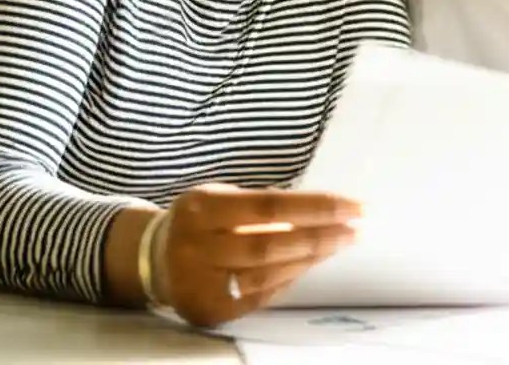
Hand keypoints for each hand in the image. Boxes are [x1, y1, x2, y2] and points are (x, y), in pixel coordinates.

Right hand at [152, 184, 361, 326]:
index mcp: (202, 209)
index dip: (316, 207)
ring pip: (269, 275)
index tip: (353, 206)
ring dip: (312, 258)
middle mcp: (197, 248)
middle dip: (321, 236)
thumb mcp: (218, 197)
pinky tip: (310, 263)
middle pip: (272, 245)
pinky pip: (261, 296)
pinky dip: (290, 278)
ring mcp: (201, 285)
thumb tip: (322, 211)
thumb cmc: (198, 220)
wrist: (152, 259)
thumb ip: (260, 205)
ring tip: (341, 243)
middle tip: (355, 228)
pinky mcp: (210, 312)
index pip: (270, 207)